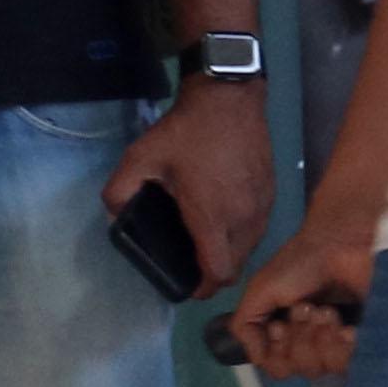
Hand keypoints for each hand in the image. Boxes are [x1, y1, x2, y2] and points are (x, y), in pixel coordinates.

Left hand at [107, 76, 272, 291]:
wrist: (229, 98)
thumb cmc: (185, 132)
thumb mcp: (139, 158)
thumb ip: (118, 193)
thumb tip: (116, 218)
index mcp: (212, 216)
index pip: (218, 273)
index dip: (201, 287)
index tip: (185, 284)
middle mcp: (244, 218)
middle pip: (236, 267)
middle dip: (214, 273)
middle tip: (191, 263)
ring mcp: (262, 206)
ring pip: (250, 249)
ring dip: (230, 254)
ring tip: (206, 240)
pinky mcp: (271, 193)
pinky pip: (258, 229)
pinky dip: (241, 234)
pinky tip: (223, 216)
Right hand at [231, 218, 373, 382]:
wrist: (342, 242)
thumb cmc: (301, 263)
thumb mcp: (260, 291)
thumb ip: (246, 326)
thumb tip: (256, 358)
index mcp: (288, 336)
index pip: (279, 369)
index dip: (277, 353)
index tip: (279, 324)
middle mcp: (315, 344)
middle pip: (302, 371)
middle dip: (299, 340)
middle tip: (307, 307)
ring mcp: (343, 343)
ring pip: (326, 369)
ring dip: (320, 340)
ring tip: (326, 311)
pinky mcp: (370, 339)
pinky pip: (353, 364)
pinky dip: (343, 348)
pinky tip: (346, 328)